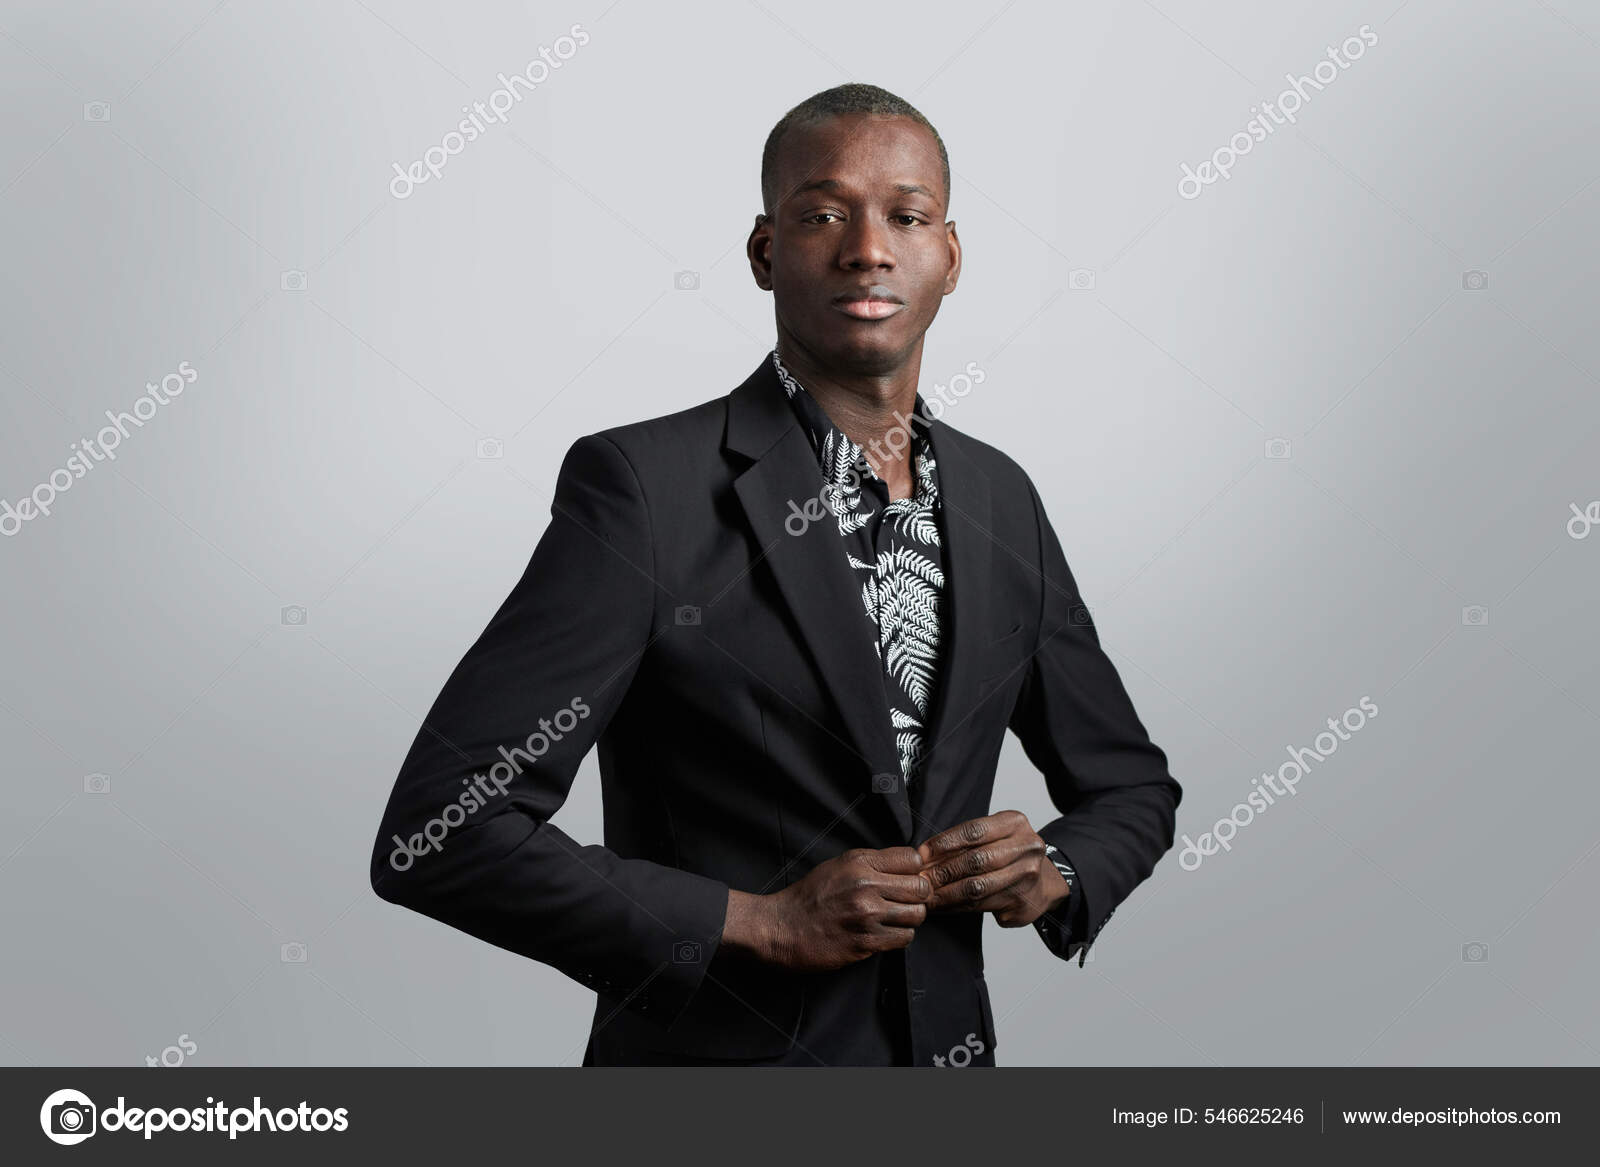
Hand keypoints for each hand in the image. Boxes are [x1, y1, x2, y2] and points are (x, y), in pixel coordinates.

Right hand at [727, 847, 930, 971]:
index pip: (912, 858)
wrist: (781, 928)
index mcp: (859, 862)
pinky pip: (904, 938)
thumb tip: (909, 866)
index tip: (908, 879)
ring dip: (910, 919)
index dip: (915, 870)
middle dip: (918, 896)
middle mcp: (865, 886)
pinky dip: (899, 937)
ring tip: (895, 919)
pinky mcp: (866, 942)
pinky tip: (885, 933)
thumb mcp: (838, 866)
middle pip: (921, 888)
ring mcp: (867, 915)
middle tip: (906, 902)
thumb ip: (872, 863)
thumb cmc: (809, 896)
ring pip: (917, 915)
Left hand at [916, 810, 1069, 927]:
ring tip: (926, 895)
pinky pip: (981, 906)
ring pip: (977, 887)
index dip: (944, 843)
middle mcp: (1027, 848)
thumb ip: (965, 842)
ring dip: (946, 893)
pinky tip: (941, 906)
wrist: (1044, 881)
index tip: (922, 853)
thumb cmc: (1008, 853)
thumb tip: (923, 855)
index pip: (974, 831)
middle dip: (943, 871)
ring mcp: (1027, 877)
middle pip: (976, 860)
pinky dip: (956, 906)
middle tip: (920, 879)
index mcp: (1016, 823)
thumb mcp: (994, 835)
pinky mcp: (1022, 903)